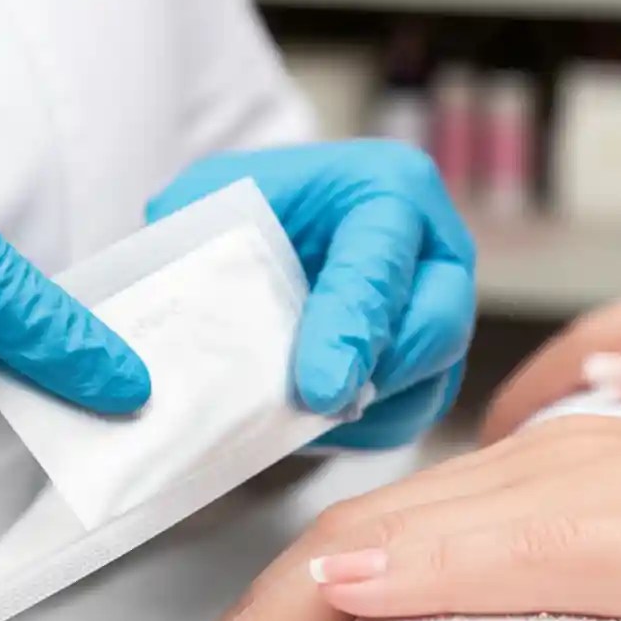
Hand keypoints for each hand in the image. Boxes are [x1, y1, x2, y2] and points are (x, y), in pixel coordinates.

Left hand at [147, 140, 475, 449]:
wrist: (248, 240)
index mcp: (391, 189)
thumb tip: (181, 339)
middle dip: (378, 374)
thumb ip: (201, 251)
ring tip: (300, 416)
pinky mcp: (428, 367)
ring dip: (367, 410)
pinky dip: (361, 431)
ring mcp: (439, 311)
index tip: (319, 388)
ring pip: (431, 381)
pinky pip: (411, 416)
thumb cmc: (233, 214)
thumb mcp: (205, 206)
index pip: (382, 263)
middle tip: (318, 407)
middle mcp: (434, 248)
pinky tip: (307, 423)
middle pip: (438, 325)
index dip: (352, 328)